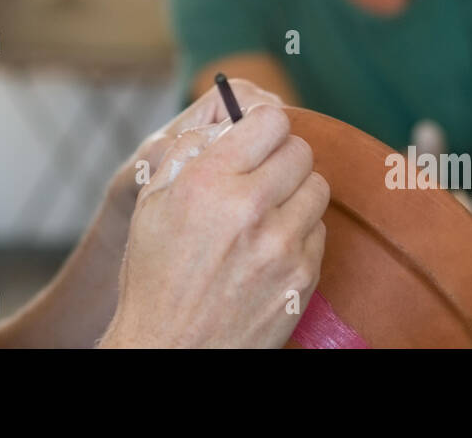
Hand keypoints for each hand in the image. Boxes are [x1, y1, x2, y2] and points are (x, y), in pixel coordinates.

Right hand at [101, 100, 328, 347]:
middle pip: (301, 151)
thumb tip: (227, 123)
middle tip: (262, 176)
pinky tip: (270, 249)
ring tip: (266, 215)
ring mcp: (281, 246)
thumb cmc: (156, 276)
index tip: (257, 138)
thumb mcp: (151, 203)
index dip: (264, 126)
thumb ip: (188, 151)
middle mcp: (249, 209)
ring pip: (317, 188)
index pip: (271, 121)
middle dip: (282, 158)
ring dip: (295, 195)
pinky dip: (300, 233)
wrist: (171, 351)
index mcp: (208, 182)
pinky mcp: (303, 277)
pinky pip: (319, 231)